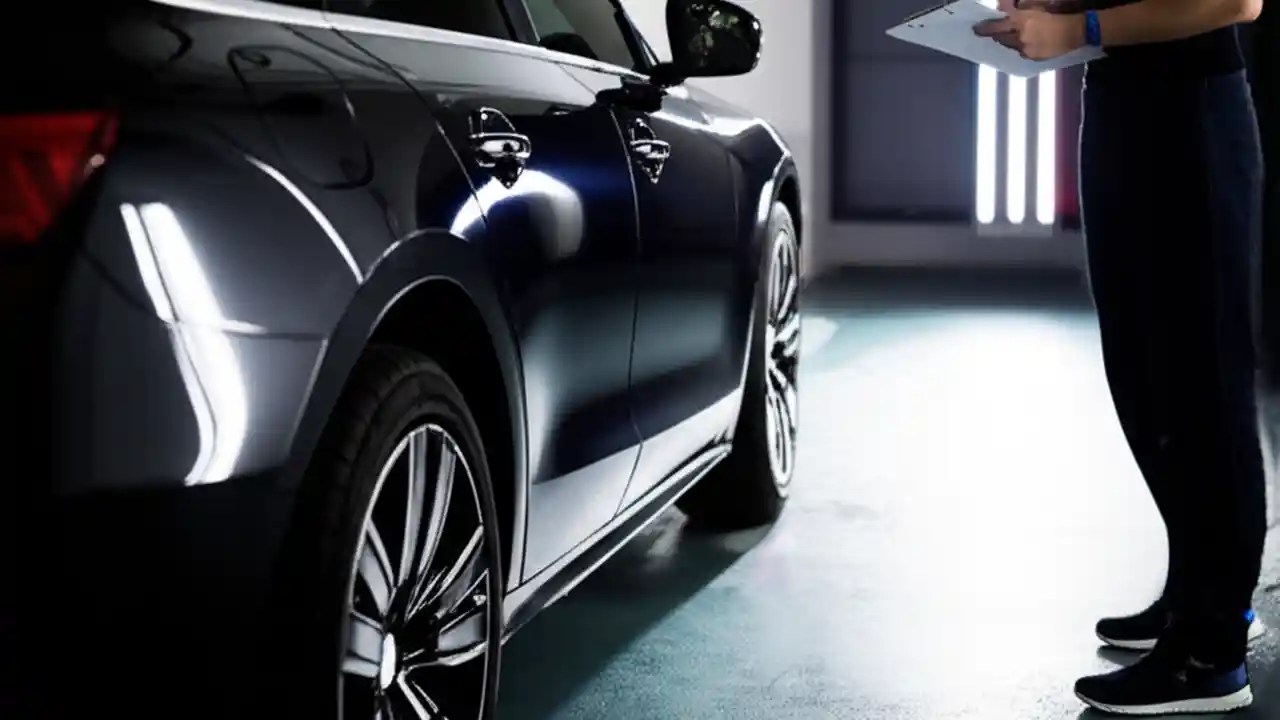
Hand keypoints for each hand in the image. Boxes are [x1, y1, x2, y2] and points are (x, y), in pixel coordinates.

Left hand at [973, 0, 1088, 60]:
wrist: (1075, 31)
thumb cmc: (1059, 13)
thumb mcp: (1039, 6)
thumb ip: (1022, 9)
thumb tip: (1005, 10)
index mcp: (1021, 21)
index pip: (997, 26)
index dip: (984, 28)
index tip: (975, 29)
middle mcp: (1020, 36)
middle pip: (1000, 38)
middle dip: (997, 34)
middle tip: (993, 32)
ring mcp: (1025, 48)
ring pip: (1009, 46)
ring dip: (1008, 41)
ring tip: (1013, 36)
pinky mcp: (1032, 57)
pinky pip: (1020, 52)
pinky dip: (1020, 47)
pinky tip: (1026, 42)